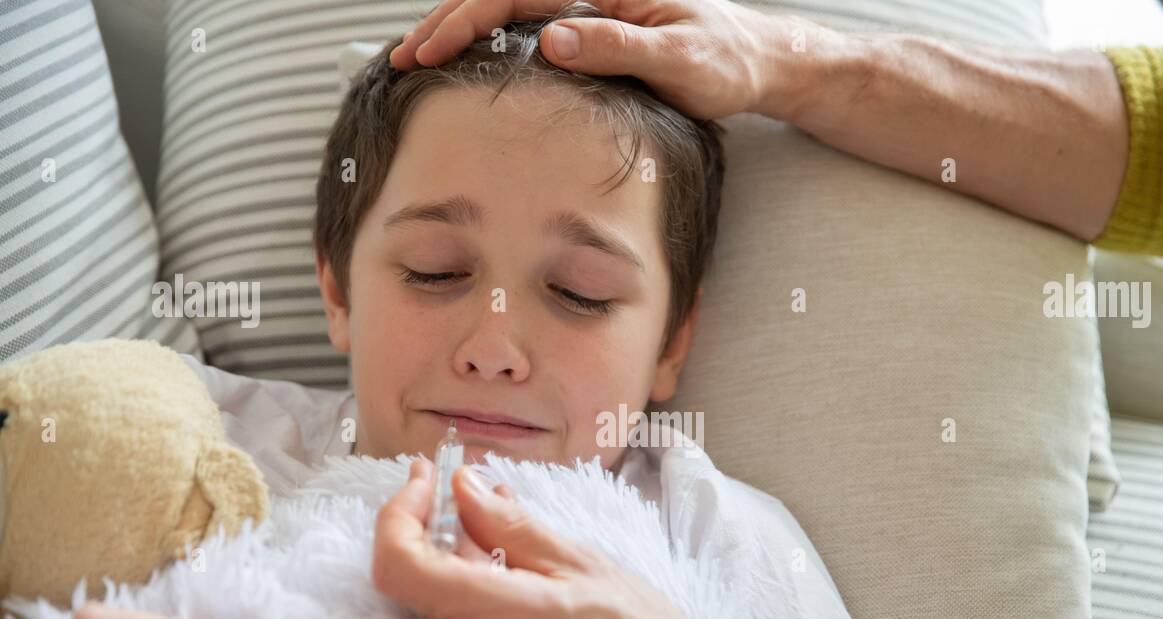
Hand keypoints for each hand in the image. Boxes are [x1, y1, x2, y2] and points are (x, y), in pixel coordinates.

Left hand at [373, 458, 720, 618]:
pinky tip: (518, 569)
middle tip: (469, 486)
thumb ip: (511, 525)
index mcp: (491, 618)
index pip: (396, 563)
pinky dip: (481, 592)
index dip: (398, 512)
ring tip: (507, 521)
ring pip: (446, 604)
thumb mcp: (583, 566)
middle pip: (420, 580)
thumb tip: (463, 487)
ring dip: (464, 557)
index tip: (427, 478)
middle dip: (437, 525)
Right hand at [389, 0, 801, 120]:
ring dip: (460, 30)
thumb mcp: (678, 59)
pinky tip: (463, 59)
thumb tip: (552, 40)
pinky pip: (526, 25)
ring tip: (417, 59)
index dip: (467, 18)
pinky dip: (488, 40)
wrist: (755, 63)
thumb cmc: (724, 62)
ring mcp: (589, 4)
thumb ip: (617, 47)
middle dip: (447, 23)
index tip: (430, 50)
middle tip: (402, 60)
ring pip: (508, 8)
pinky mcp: (592, 25)